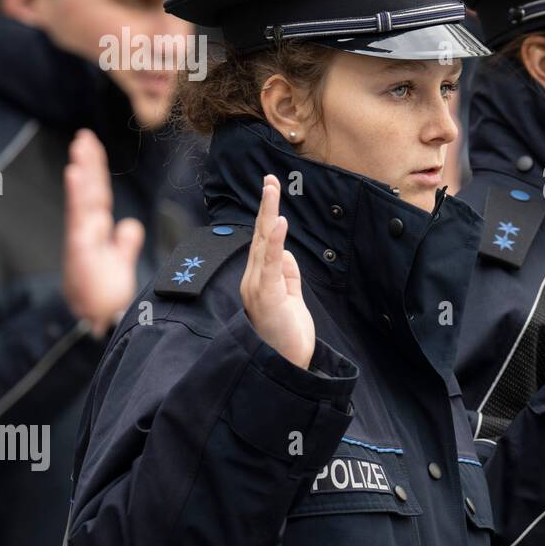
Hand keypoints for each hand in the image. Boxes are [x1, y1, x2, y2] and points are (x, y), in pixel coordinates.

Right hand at [63, 129, 143, 337]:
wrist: (98, 321)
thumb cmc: (104, 294)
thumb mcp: (120, 263)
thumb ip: (124, 242)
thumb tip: (129, 224)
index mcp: (96, 231)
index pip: (98, 195)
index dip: (96, 171)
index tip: (92, 146)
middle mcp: (87, 232)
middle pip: (89, 192)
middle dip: (87, 164)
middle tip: (84, 136)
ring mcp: (82, 241)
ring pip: (82, 201)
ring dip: (82, 175)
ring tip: (80, 150)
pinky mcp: (80, 252)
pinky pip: (79, 220)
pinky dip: (77, 196)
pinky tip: (76, 176)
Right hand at [241, 175, 315, 369]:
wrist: (286, 366)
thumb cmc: (287, 335)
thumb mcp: (291, 299)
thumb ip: (287, 275)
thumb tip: (286, 252)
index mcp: (259, 280)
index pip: (264, 241)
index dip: (268, 215)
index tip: (271, 189)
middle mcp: (253, 280)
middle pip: (260, 236)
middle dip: (266, 206)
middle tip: (270, 179)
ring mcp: (257, 287)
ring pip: (263, 244)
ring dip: (268, 215)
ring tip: (272, 190)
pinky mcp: (267, 296)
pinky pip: (271, 264)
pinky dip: (275, 242)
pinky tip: (279, 222)